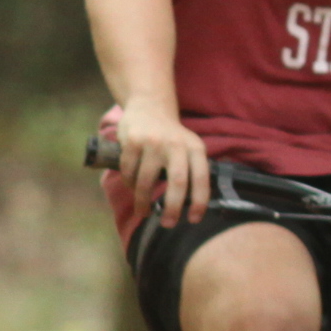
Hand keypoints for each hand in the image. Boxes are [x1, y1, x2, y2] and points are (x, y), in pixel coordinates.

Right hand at [113, 106, 213, 227]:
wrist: (149, 106)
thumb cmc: (172, 136)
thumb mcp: (190, 146)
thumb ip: (192, 169)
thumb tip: (192, 207)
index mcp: (195, 148)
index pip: (202, 178)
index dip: (199, 202)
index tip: (193, 220)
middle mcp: (176, 144)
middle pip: (177, 183)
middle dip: (172, 208)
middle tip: (168, 224)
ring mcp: (153, 142)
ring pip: (146, 181)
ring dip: (143, 201)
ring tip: (144, 211)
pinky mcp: (132, 141)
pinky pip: (129, 172)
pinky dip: (129, 184)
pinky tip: (132, 188)